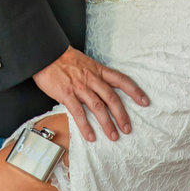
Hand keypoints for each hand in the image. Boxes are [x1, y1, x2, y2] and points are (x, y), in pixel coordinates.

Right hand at [33, 46, 148, 143]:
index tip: (144, 102)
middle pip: (112, 99)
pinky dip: (85, 126)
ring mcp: (79, 87)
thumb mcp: (85, 62)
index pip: (121, 80)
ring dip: (107, 124)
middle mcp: (92, 79)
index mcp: (98, 70)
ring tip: (113, 136)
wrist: (44, 54)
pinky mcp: (66, 94)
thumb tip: (103, 87)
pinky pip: (78, 113)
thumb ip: (95, 74)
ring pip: (98, 107)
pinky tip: (90, 136)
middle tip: (127, 128)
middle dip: (122, 115)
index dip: (134, 91)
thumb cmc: (63, 59)